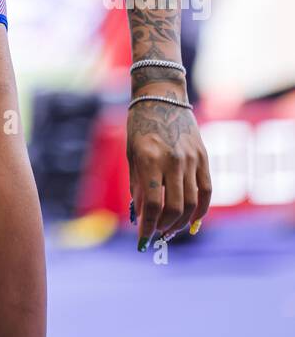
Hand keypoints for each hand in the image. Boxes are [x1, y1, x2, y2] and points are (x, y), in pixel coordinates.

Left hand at [127, 90, 211, 251]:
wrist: (162, 96)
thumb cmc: (140, 124)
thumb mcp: (132, 153)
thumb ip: (138, 185)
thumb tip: (141, 215)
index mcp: (150, 157)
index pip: (152, 202)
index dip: (147, 226)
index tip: (141, 240)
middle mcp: (173, 159)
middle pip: (174, 207)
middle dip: (163, 227)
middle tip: (155, 235)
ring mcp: (192, 159)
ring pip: (191, 203)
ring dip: (179, 223)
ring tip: (168, 230)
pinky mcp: (204, 158)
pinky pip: (206, 192)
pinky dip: (200, 211)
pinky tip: (191, 223)